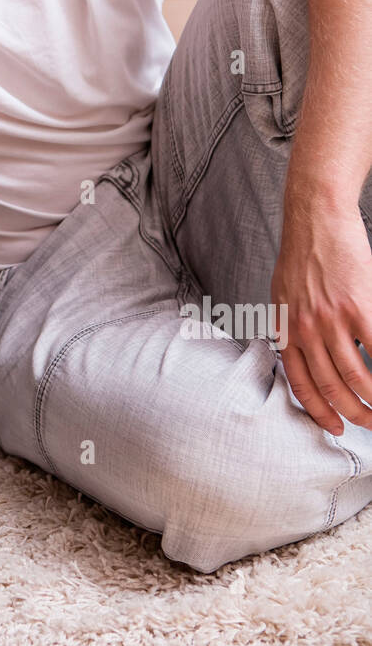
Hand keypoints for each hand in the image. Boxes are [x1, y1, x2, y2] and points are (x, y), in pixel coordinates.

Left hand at [270, 199, 371, 434]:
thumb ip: (291, 326)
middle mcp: (306, 330)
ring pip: (358, 376)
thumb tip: (298, 354)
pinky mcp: (358, 306)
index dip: (320, 411)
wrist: (316, 218)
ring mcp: (332, 320)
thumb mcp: (282, 295)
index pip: (301, 384)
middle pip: (332, 387)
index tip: (336, 427)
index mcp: (287, 329)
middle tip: (371, 423)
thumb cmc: (302, 255)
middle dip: (355, 413)